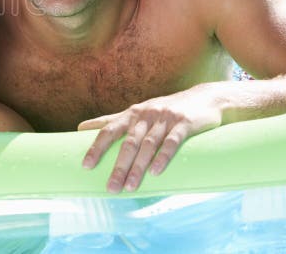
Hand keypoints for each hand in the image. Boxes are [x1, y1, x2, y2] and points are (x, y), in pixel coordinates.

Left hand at [78, 84, 222, 192]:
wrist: (204, 98)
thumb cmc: (164, 109)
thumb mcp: (137, 112)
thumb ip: (110, 121)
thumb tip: (80, 128)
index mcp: (131, 114)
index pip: (108, 130)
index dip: (96, 147)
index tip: (86, 165)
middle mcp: (145, 115)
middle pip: (128, 143)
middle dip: (118, 166)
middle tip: (111, 187)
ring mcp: (165, 118)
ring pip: (148, 145)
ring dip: (138, 167)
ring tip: (130, 187)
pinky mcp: (184, 123)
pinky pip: (171, 142)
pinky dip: (162, 157)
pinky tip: (155, 173)